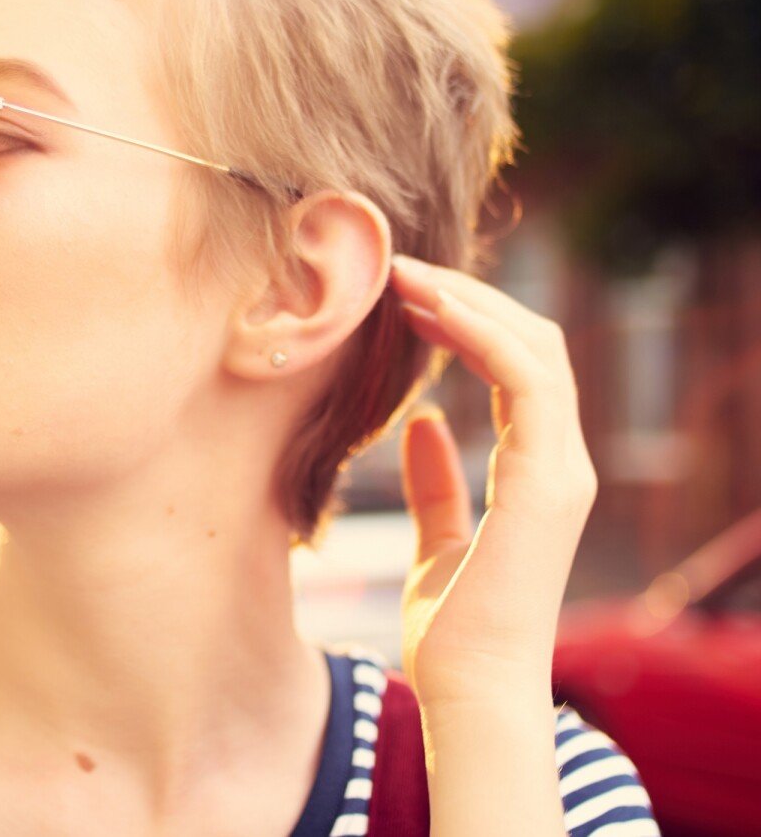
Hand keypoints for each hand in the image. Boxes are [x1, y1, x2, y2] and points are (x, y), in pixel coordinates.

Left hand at [387, 254, 598, 711]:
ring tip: (405, 277)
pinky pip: (527, 379)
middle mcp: (560, 462)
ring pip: (534, 349)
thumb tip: (421, 422)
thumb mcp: (437, 541)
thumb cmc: (453, 631)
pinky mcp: (549, 481)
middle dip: (468, 297)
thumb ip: (436, 482)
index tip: (405, 297)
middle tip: (402, 271)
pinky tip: (429, 310)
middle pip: (531, 344)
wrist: (468, 692)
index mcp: (537, 472)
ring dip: (469, 303)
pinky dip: (481, 334)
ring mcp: (561, 470)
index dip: (467, 322)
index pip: (517, 367)